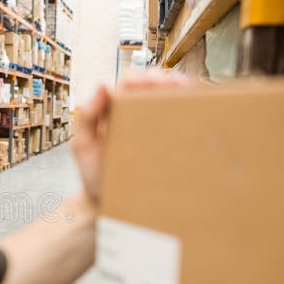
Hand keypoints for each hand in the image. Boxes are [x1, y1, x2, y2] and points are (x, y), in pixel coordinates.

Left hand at [72, 70, 191, 204]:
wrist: (107, 206)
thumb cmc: (95, 176)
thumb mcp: (83, 146)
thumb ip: (87, 117)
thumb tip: (103, 84)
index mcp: (115, 111)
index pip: (130, 85)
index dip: (142, 78)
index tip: (151, 81)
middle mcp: (136, 116)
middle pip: (154, 89)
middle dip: (166, 80)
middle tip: (175, 85)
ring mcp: (153, 130)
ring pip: (170, 101)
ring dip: (182, 91)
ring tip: (190, 92)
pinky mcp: (168, 145)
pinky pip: (182, 124)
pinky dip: (192, 110)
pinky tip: (200, 108)